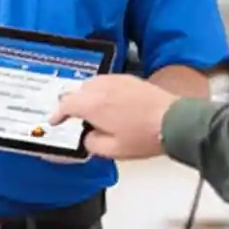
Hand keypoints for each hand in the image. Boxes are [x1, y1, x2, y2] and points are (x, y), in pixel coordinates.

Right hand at [49, 74, 177, 159]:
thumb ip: (92, 143)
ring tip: (93, 111)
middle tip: (73, 117)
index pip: (66, 104)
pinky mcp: (128, 78)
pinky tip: (110, 103)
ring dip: (87, 96)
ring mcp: (116, 80)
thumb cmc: (145, 136)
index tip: (55, 120)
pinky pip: (107, 82)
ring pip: (91, 84)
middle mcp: (101, 88)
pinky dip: (102, 91)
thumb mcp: (113, 150)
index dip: (57, 114)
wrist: (173, 121)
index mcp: (93, 105)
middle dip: (72, 103)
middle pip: (77, 91)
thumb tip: (87, 136)